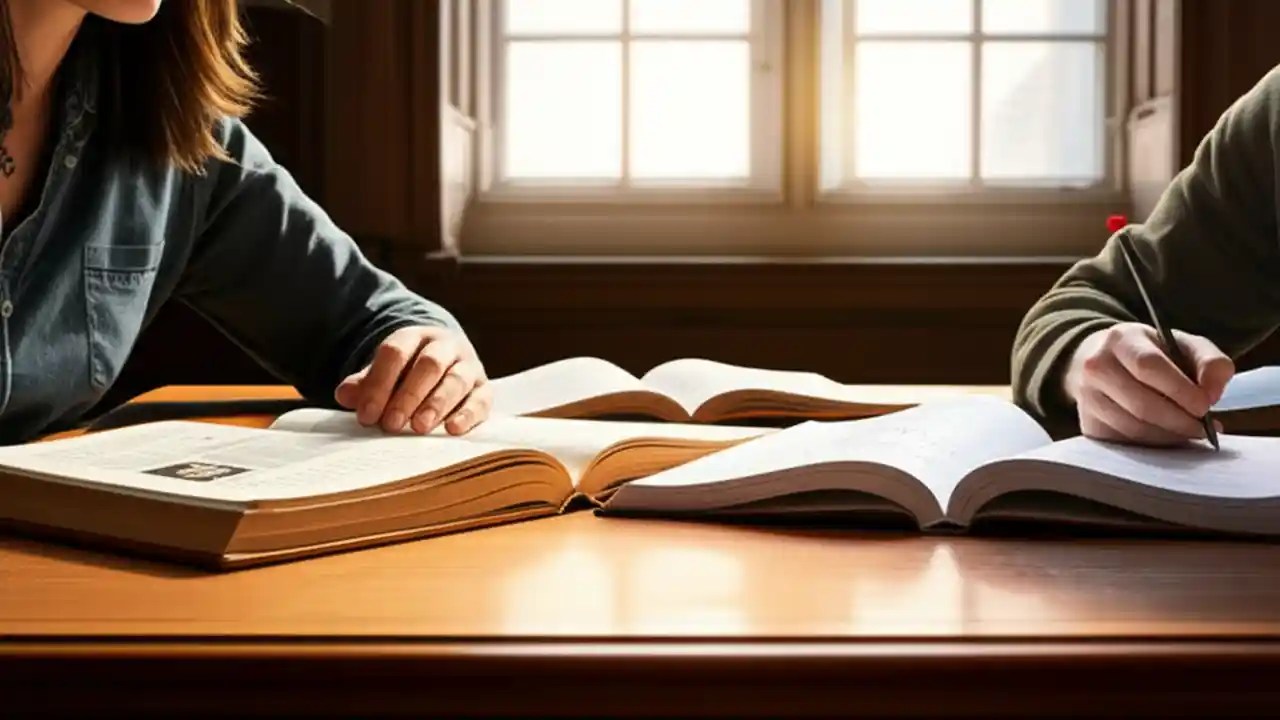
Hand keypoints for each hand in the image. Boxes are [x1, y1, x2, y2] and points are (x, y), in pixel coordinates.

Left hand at [334, 326, 491, 434]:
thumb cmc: (408, 374)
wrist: (447, 364)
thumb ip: (365, 384)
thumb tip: (344, 395)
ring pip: (456, 380)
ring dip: (437, 404)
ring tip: (419, 427)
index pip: (395, 352)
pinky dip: (468, 414)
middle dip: (408, 395)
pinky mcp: (484, 388)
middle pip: (429, 365)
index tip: (366, 415)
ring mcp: (468, 366)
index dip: (379, 384)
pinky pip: (481, 399)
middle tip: (391, 424)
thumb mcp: (384, 373)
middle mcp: (445, 347)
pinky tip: (452, 429)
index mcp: (415, 337)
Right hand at [1063, 323, 1232, 445]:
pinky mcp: (1088, 424)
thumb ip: (1210, 362)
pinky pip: (1125, 442)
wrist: (1103, 362)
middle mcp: (1095, 367)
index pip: (1148, 366)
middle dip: (1178, 420)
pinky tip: (1168, 436)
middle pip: (1140, 403)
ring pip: (1133, 428)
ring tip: (1190, 431)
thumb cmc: (1152, 355)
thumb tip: (1212, 395)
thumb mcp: (1184, 345)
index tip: (1205, 406)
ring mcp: (1087, 398)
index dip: (1179, 389)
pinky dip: (1153, 444)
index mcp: (1121, 339)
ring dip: (1169, 436)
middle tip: (1203, 427)